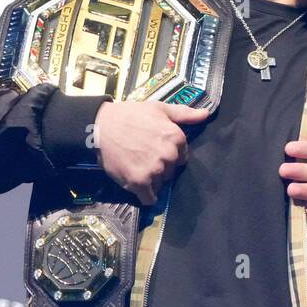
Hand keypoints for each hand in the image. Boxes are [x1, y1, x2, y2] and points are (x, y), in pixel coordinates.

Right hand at [93, 100, 209, 205]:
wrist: (101, 126)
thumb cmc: (131, 115)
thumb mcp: (160, 108)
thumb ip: (184, 114)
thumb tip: (205, 114)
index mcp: (177, 138)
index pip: (182, 157)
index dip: (170, 155)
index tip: (157, 151)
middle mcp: (169, 155)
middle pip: (172, 171)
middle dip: (162, 167)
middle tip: (145, 158)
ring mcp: (155, 170)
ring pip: (160, 183)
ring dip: (152, 180)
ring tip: (137, 167)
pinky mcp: (139, 182)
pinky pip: (149, 198)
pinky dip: (146, 196)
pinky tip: (140, 189)